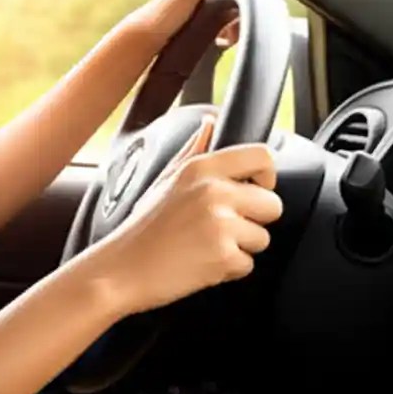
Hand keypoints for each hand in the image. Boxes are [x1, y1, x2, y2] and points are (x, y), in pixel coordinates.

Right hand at [79, 115, 282, 316]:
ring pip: (262, 238)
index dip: (266, 176)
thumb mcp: (164, 180)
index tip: (254, 189)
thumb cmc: (141, 228)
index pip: (262, 156)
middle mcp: (213, 191)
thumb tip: (210, 123)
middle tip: (220, 229)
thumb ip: (193, 150)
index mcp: (201, 168)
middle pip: (272, 204)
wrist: (120, 270)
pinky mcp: (223, 256)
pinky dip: (228, 270)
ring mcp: (220, 224)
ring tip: (205, 246)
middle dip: (253, 221)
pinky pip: (248, 265)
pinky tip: (201, 263)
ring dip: (239, 248)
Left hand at [120, 0, 276, 49]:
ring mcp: (200, 4)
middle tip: (258, 14)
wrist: (143, 38)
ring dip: (240, 19)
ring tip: (234, 34)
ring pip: (233, 7)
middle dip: (252, 0)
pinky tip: (224, 41)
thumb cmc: (164, 14)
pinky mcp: (197, 21)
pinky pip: (223, 22)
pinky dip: (229, 30)